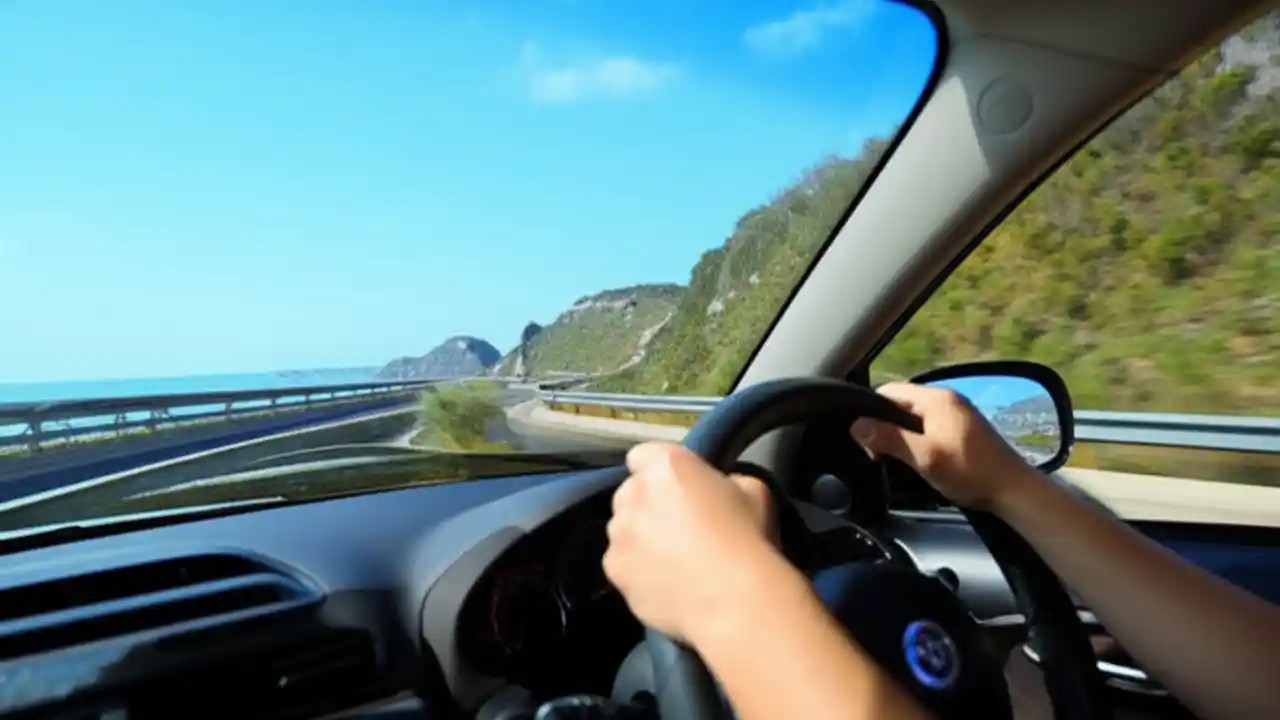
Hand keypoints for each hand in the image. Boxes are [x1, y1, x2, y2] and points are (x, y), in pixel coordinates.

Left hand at [603, 442, 781, 643]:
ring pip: (623, 530)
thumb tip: (716, 491)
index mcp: (667, 466)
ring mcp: (619, 533)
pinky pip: (622, 563)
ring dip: (640, 539)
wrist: (733, 599)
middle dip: (649, 506)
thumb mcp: (752, 490)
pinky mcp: (614, 569)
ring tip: (674, 563)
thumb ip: (724, 481)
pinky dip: (637, 571)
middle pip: (631, 493)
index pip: (643, 455)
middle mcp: (633, 493)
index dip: (659, 472)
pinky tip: (665, 584)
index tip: (679, 490)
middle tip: (680, 528)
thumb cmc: (748, 538)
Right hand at [850, 382, 1033, 509]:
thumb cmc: (970, 471)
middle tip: (880, 456)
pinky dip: (918, 442)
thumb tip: (856, 425)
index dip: (870, 413)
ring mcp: (957, 415)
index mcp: (937, 398)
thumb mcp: (924, 456)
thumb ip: (889, 438)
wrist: (1013, 491)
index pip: (888, 392)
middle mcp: (947, 400)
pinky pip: (929, 429)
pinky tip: (919, 461)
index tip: (867, 442)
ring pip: (915, 419)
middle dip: (885, 427)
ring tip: (899, 461)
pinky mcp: (964, 432)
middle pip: (901, 405)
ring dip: (902, 437)